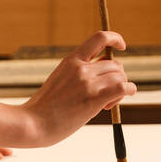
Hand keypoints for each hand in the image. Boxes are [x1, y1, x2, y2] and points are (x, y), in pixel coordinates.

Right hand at [20, 30, 135, 147]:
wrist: (32, 124)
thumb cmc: (44, 108)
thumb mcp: (59, 80)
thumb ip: (78, 74)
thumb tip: (104, 74)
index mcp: (71, 60)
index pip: (100, 37)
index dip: (115, 39)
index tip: (121, 46)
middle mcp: (81, 68)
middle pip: (115, 64)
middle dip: (117, 78)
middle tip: (107, 95)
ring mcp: (87, 83)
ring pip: (120, 77)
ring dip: (120, 89)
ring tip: (106, 103)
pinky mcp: (94, 99)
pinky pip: (123, 88)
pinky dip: (128, 92)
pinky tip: (116, 102)